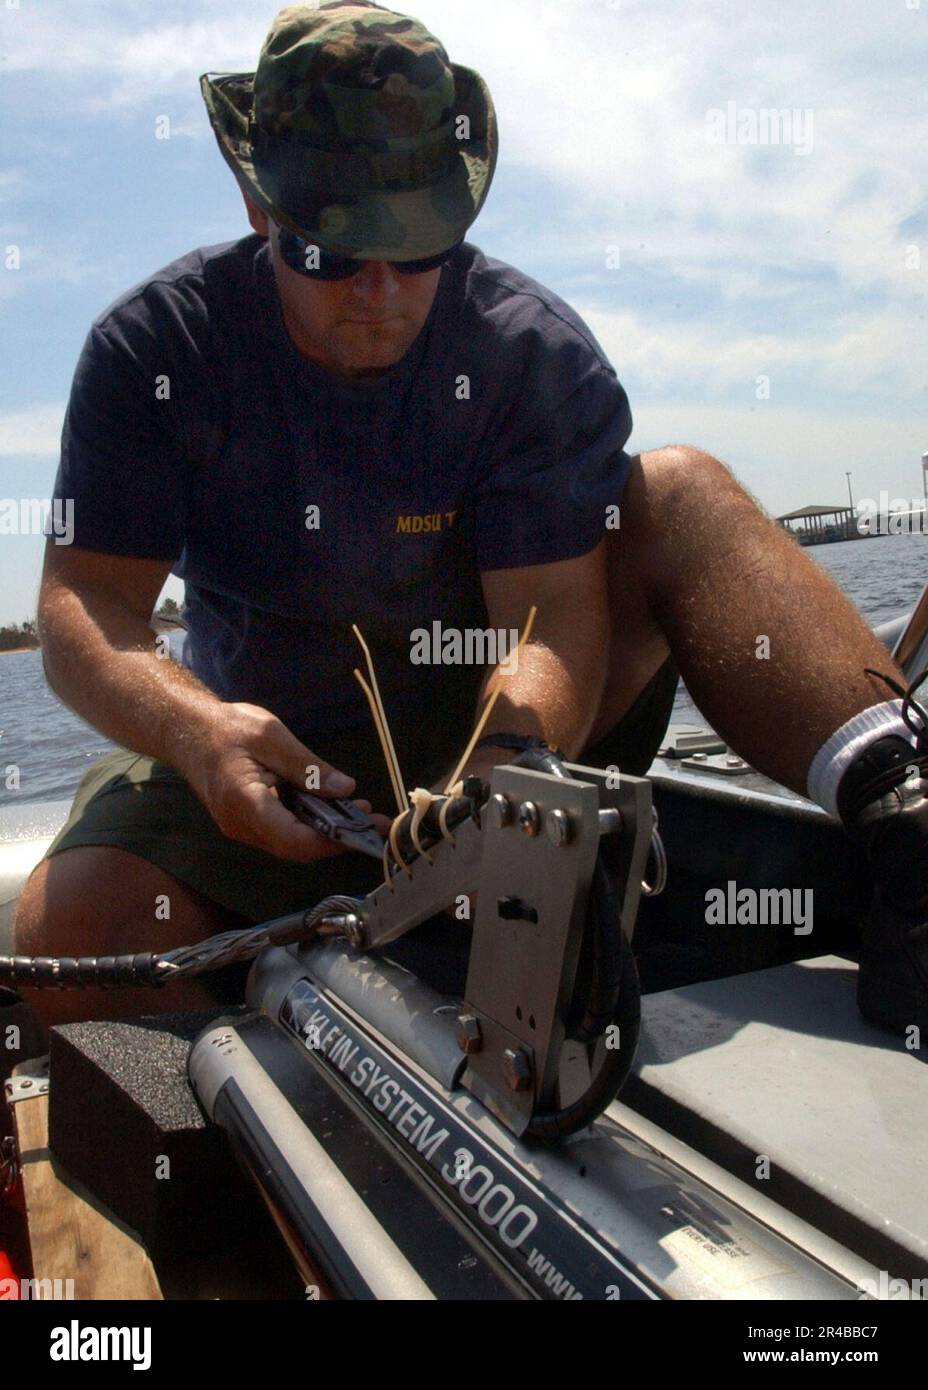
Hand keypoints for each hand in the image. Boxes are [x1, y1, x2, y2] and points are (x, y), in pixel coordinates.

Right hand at [179, 701, 388, 861]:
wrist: (188, 731)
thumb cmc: (227, 728)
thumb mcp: (271, 735)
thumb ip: (308, 766)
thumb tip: (344, 789)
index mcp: (245, 802)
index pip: (293, 839)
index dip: (332, 841)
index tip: (363, 829)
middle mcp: (240, 825)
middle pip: (295, 847)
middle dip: (336, 838)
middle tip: (372, 820)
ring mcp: (241, 827)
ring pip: (289, 843)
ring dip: (324, 832)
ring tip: (357, 812)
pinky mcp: (245, 823)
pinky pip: (281, 833)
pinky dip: (308, 824)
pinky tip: (329, 808)